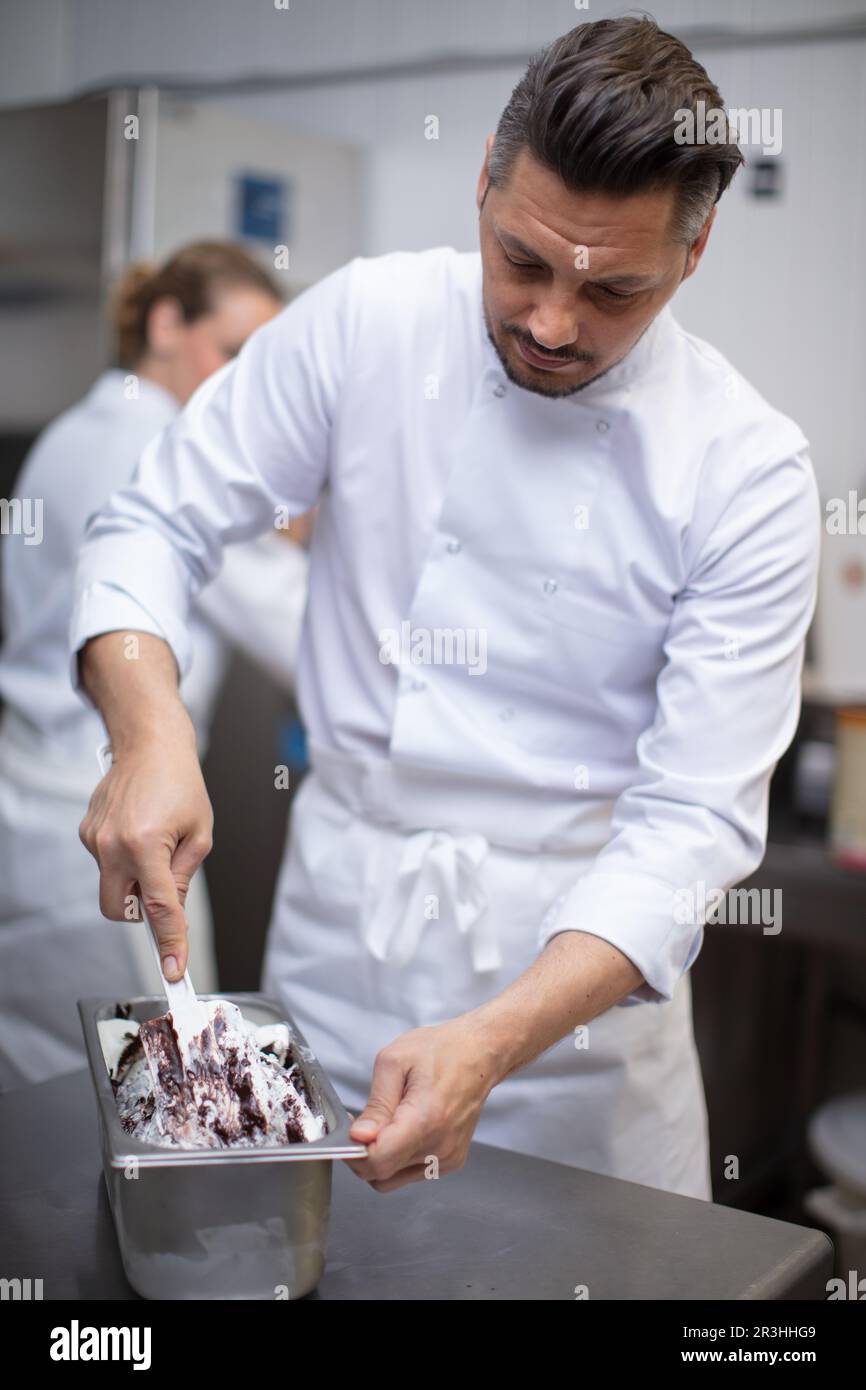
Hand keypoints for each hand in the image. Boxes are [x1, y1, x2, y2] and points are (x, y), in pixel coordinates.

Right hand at [79, 715, 212, 981]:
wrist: (149, 745)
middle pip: (120, 910)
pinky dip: (125, 859)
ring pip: (114, 885)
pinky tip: (140, 830)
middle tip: (164, 888)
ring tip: (156, 841)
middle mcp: (113, 845)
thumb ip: (184, 876)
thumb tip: (172, 910)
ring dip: (136, 877)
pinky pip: (106, 863)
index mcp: (146, 845)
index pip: (159, 908)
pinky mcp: (86, 832)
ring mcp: (95, 839)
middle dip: (141, 912)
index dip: (170, 942)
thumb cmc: (179, 783)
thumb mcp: (199, 832)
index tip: (175, 969)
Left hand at [346, 1015, 500, 1192]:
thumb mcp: (394, 1062)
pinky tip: (403, 1130)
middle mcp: (440, 1145)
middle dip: (362, 1154)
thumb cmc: (441, 1050)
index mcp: (426, 1119)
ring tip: (385, 1124)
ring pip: (394, 1179)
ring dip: (381, 1158)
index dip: (354, 1151)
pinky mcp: (451, 1161)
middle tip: (361, 1125)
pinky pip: (411, 1172)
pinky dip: (399, 1158)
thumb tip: (359, 1136)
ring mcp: (448, 1157)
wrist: (479, 1053)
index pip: (378, 1161)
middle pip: (382, 1175)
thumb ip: (376, 1104)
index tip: (348, 1132)